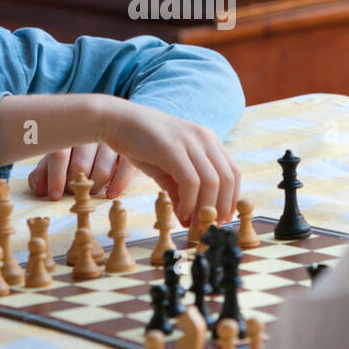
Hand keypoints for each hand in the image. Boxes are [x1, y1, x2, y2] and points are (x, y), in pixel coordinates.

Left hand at [27, 143, 136, 200]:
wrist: (117, 132)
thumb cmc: (78, 153)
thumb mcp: (58, 161)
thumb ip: (43, 174)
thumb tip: (39, 190)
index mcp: (68, 134)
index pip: (59, 154)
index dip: (55, 177)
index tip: (55, 197)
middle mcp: (90, 134)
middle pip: (80, 166)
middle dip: (76, 186)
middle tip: (75, 193)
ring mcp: (112, 141)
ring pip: (101, 171)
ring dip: (95, 187)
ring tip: (92, 191)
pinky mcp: (130, 150)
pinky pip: (124, 169)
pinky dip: (117, 184)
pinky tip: (110, 194)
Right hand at [96, 98, 240, 226]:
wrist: (116, 121)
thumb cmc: (141, 144)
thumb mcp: (167, 169)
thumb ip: (180, 192)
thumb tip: (188, 220)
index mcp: (207, 140)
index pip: (232, 172)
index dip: (231, 198)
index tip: (222, 218)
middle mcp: (204, 138)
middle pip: (227, 179)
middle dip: (221, 208)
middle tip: (209, 227)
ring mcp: (190, 142)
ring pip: (212, 182)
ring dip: (205, 209)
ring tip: (194, 225)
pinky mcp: (173, 149)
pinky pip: (191, 182)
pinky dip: (189, 203)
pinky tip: (181, 214)